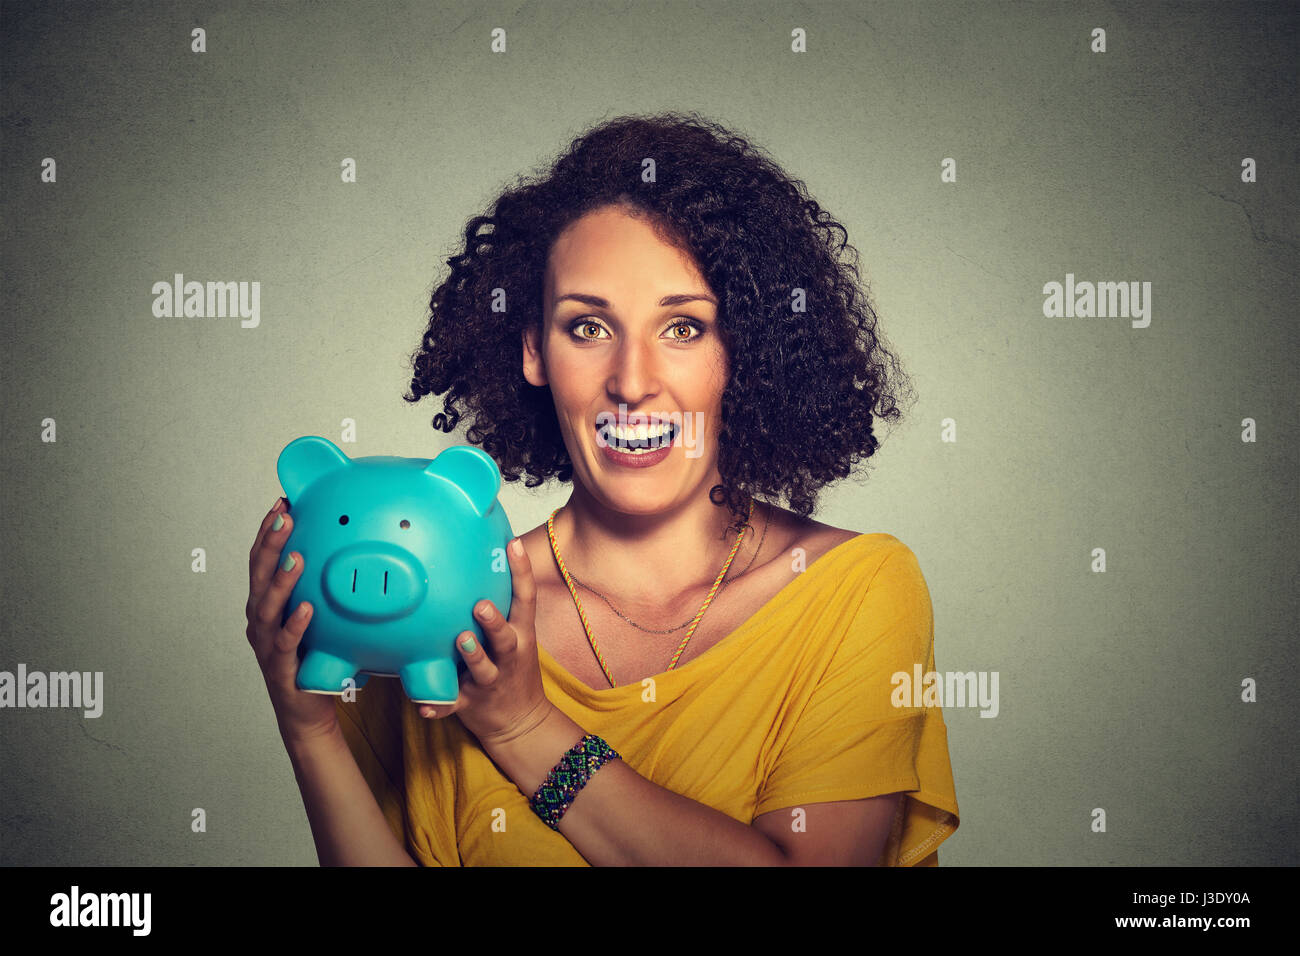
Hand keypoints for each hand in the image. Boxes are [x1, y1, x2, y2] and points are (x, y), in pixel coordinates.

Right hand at [245, 497, 339, 744]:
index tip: (282, 503)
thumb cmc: (312, 657)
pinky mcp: (280, 668)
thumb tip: (350, 552)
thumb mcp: (319, 616)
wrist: (307, 710)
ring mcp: (266, 645)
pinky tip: (307, 609)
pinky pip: (285, 644)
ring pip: (267, 607)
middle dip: (270, 544)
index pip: (262, 560)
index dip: (268, 531)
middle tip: (284, 516)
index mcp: (266, 604)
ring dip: (281, 580)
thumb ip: (322, 587)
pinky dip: (294, 625)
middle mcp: (260, 621)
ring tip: (295, 557)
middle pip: (258, 576)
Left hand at [418, 537, 553, 746]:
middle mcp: (509, 655)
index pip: (526, 599)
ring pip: (483, 668)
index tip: (512, 545)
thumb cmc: (513, 668)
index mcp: (520, 634)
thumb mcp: (518, 636)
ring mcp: (491, 681)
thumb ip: (500, 606)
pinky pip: (452, 705)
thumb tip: (475, 562)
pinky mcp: (471, 704)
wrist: (523, 722)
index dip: (521, 571)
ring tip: (461, 641)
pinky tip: (424, 707)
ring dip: (473, 655)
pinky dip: (438, 706)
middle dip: (494, 621)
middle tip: (480, 605)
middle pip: (505, 636)